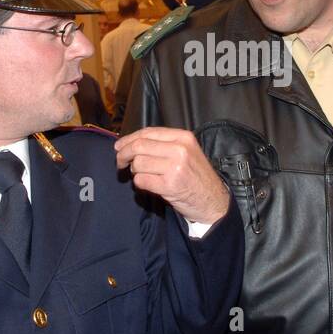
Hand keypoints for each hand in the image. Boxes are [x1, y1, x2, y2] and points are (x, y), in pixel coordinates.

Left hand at [115, 127, 229, 225]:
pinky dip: (140, 183)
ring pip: (138, 164)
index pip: (148, 132)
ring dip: (135, 171)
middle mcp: (180, 149)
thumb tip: (130, 143)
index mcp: (183, 137)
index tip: (119, 147)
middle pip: (139, 146)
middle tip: (120, 162)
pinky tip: (149, 185)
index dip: (129, 139)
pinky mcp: (169, 185)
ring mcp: (175, 167)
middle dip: (123, 154)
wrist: (213, 201)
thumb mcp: (187, 152)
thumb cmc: (196, 177)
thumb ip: (164, 144)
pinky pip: (141, 180)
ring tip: (145, 176)